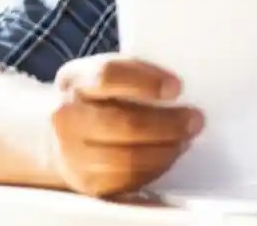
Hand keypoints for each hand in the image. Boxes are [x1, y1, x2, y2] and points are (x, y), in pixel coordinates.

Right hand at [50, 55, 203, 196]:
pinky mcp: (85, 182)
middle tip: (195, 119)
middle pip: (123, 123)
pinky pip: (127, 180)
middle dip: (167, 124)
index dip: (146, 82)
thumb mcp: (112, 74)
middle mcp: (67, 116)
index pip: (108, 76)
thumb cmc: (100, 98)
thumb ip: (140, 75)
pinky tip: (169, 155)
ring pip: (126, 158)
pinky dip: (155, 168)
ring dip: (165, 150)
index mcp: (76, 79)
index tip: (177, 87)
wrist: (62, 133)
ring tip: (185, 139)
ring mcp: (72, 153)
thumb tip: (178, 90)